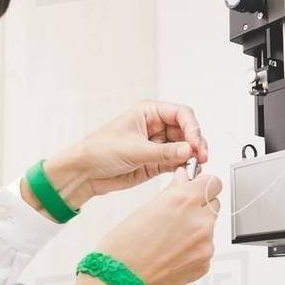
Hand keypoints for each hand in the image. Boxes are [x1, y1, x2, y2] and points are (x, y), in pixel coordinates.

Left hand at [22, 101, 208, 219]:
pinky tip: (186, 173)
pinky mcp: (156, 162)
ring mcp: (157, 144)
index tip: (196, 144)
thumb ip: (164, 152)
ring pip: (184, 147)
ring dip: (191, 157)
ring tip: (194, 168)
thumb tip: (189, 151)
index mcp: (149, 112)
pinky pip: (176, 162)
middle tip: (200, 158)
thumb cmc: (99, 150)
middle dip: (195, 143)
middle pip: (187, 130)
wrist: (84, 172)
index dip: (193, 128)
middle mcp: (156, 126)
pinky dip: (183, 167)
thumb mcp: (134, 149)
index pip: (182, 114)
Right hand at [75, 170, 222, 284]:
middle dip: (199, 206)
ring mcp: (204, 245)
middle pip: (214, 203)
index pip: (213, 182)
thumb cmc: (124, 248)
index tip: (196, 187)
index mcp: (183, 201)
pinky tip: (172, 253)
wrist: (120, 283)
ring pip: (209, 228)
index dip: (202, 184)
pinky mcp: (204, 264)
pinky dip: (193, 249)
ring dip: (195, 228)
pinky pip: (205, 248)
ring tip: (170, 238)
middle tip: (179, 214)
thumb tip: (183, 180)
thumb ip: (172, 192)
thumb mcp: (145, 208)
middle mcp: (198, 221)